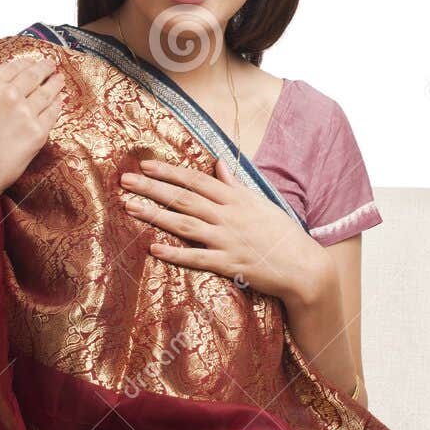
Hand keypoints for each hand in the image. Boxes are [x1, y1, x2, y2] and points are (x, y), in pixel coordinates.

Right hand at [0, 53, 65, 211]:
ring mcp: (25, 112)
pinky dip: (57, 104)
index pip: (14, 66)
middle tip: (51, 64)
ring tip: (59, 79)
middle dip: (45, 67)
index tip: (33, 61)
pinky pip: (53, 112)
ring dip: (55, 83)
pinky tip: (59, 100)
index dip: (27, 62)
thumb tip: (12, 82)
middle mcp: (8, 94)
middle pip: (34, 75)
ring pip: (47, 91)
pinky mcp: (38, 131)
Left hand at [119, 156, 328, 305]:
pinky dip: (175, 254)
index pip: (196, 180)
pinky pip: (197, 258)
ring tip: (129, 207)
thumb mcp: (260, 202)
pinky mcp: (229, 265)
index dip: (169, 171)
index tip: (145, 164)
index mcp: (235, 199)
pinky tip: (153, 249)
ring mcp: (227, 240)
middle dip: (152, 187)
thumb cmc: (281, 233)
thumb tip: (219, 162)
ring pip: (184, 224)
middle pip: (183, 198)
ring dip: (155, 215)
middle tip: (125, 180)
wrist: (304, 266)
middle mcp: (228, 216)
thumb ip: (235, 184)